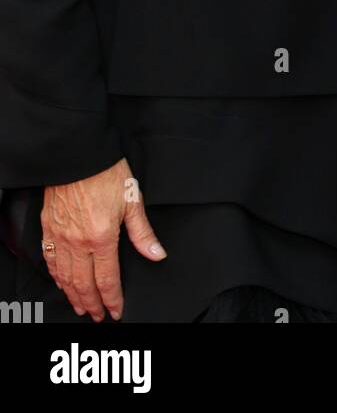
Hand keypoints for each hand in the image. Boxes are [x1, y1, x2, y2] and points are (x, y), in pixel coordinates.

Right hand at [41, 156, 166, 320]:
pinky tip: (62, 282)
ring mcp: (61, 236)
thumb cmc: (106, 171)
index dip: (112, 299)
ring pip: (65, 277)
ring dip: (74, 295)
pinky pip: (50, 260)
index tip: (116, 311)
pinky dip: (57, 277)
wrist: (78, 153)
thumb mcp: (132, 199)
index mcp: (102, 236)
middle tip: (98, 316)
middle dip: (93, 304)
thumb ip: (142, 232)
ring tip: (82, 306)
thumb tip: (156, 254)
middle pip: (84, 284)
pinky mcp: (48, 227)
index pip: (107, 279)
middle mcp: (78, 241)